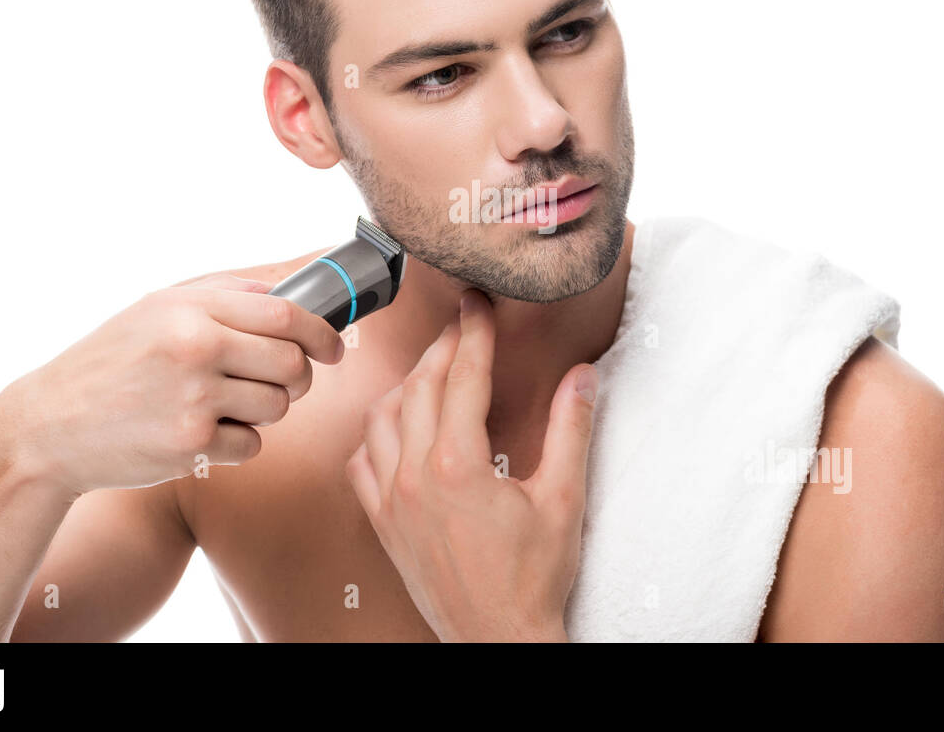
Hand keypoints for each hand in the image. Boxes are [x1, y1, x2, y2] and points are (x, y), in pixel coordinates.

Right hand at [0, 271, 345, 498]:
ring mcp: (193, 399)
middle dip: (299, 376)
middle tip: (282, 381)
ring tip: (228, 405)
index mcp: (190, 310)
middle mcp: (195, 349)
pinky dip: (239, 443)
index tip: (333, 347)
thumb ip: (220, 293)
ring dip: (267, 410)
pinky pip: (253, 444)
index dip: (322, 333)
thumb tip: (286, 292)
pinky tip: (203, 432)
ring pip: (279, 406)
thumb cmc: (108, 362)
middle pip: (292, 364)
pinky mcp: (191, 446)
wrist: (48, 428)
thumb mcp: (153, 309)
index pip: (286, 316)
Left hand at [346, 288, 597, 641]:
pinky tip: (397, 426)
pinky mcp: (382, 524)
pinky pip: (361, 462)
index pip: (463, 378)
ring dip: (408, 384)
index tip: (478, 304)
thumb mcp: (563, 499)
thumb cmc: (533, 579)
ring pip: (383, 418)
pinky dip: (377, 433)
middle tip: (463, 323)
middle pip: (420, 387)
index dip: (473, 334)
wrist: (499, 639)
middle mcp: (414, 476)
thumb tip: (582, 377)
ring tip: (435, 369)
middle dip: (442, 347)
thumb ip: (571, 430)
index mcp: (457, 464)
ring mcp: (390, 501)